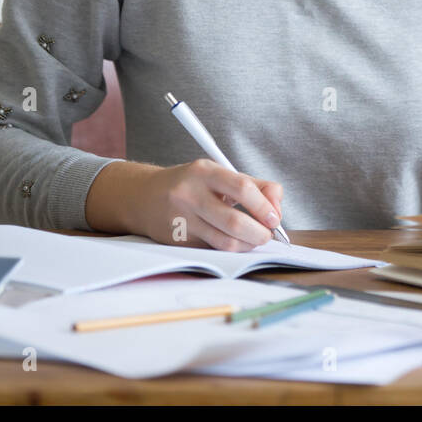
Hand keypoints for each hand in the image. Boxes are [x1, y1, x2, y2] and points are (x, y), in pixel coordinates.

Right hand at [133, 158, 284, 251]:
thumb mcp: (220, 174)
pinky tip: (232, 240)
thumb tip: (277, 210)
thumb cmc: (192, 184)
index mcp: (205, 172)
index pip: (242, 189)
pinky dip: (229, 248)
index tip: (274, 218)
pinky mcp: (178, 240)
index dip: (264, 207)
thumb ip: (256, 186)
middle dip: (260, 233)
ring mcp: (182, 220)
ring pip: (225, 242)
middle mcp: (190, 194)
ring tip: (254, 239)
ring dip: (248, 244)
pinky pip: (213, 249)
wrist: (144, 197)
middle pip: (235, 222)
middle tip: (267, 234)